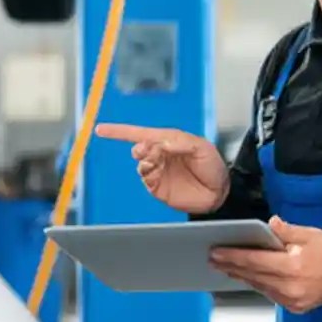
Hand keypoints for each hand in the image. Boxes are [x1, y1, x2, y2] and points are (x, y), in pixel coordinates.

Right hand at [95, 123, 229, 213]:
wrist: (220, 192)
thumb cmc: (213, 166)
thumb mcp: (202, 148)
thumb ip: (180, 142)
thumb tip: (160, 141)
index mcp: (169, 140)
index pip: (141, 133)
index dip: (120, 131)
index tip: (101, 129)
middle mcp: (160, 154)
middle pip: (138, 148)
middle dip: (141, 148)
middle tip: (149, 151)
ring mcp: (157, 171)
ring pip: (141, 164)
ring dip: (148, 162)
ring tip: (161, 163)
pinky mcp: (157, 187)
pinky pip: (146, 179)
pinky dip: (149, 175)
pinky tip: (160, 174)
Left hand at [209, 216, 321, 312]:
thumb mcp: (311, 234)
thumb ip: (287, 231)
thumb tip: (269, 224)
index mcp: (292, 267)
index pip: (255, 261)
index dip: (234, 256)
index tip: (216, 252)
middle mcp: (289, 287)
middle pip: (253, 276)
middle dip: (232, 266)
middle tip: (213, 259)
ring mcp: (291, 300)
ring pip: (260, 287)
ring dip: (242, 276)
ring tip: (226, 267)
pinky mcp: (294, 307)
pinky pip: (270, 295)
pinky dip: (259, 284)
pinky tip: (249, 277)